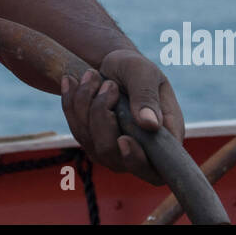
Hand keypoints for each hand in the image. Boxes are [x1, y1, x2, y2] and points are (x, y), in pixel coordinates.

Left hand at [59, 49, 184, 185]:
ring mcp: (113, 150)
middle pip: (112, 153)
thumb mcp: (143, 73)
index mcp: (164, 137)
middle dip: (101, 114)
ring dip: (85, 102)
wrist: (113, 65)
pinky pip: (76, 128)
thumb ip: (147, 96)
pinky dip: (71, 102)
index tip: (123, 139)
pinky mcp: (92, 142)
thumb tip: (151, 124)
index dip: (138, 160)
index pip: (155, 169)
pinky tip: (72, 81)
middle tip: (108, 83)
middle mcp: (139, 150)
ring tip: (93, 75)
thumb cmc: (134, 69)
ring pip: (90, 140)